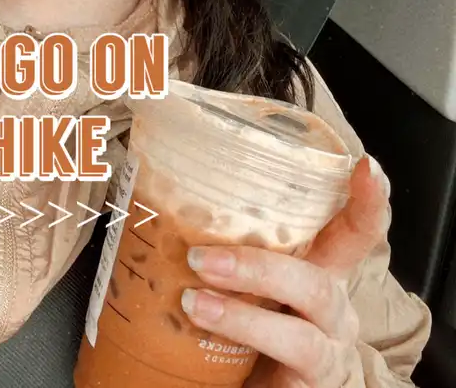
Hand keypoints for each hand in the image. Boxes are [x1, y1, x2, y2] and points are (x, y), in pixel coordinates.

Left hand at [180, 155, 390, 386]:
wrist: (270, 386)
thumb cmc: (257, 319)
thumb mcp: (251, 277)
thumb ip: (231, 244)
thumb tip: (164, 202)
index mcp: (323, 270)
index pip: (354, 231)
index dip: (368, 200)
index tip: (365, 166)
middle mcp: (334, 309)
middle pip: (317, 282)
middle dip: (258, 267)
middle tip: (200, 258)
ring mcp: (328, 351)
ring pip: (303, 333)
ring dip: (243, 316)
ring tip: (193, 303)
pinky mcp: (311, 387)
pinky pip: (288, 366)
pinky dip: (245, 344)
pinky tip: (209, 333)